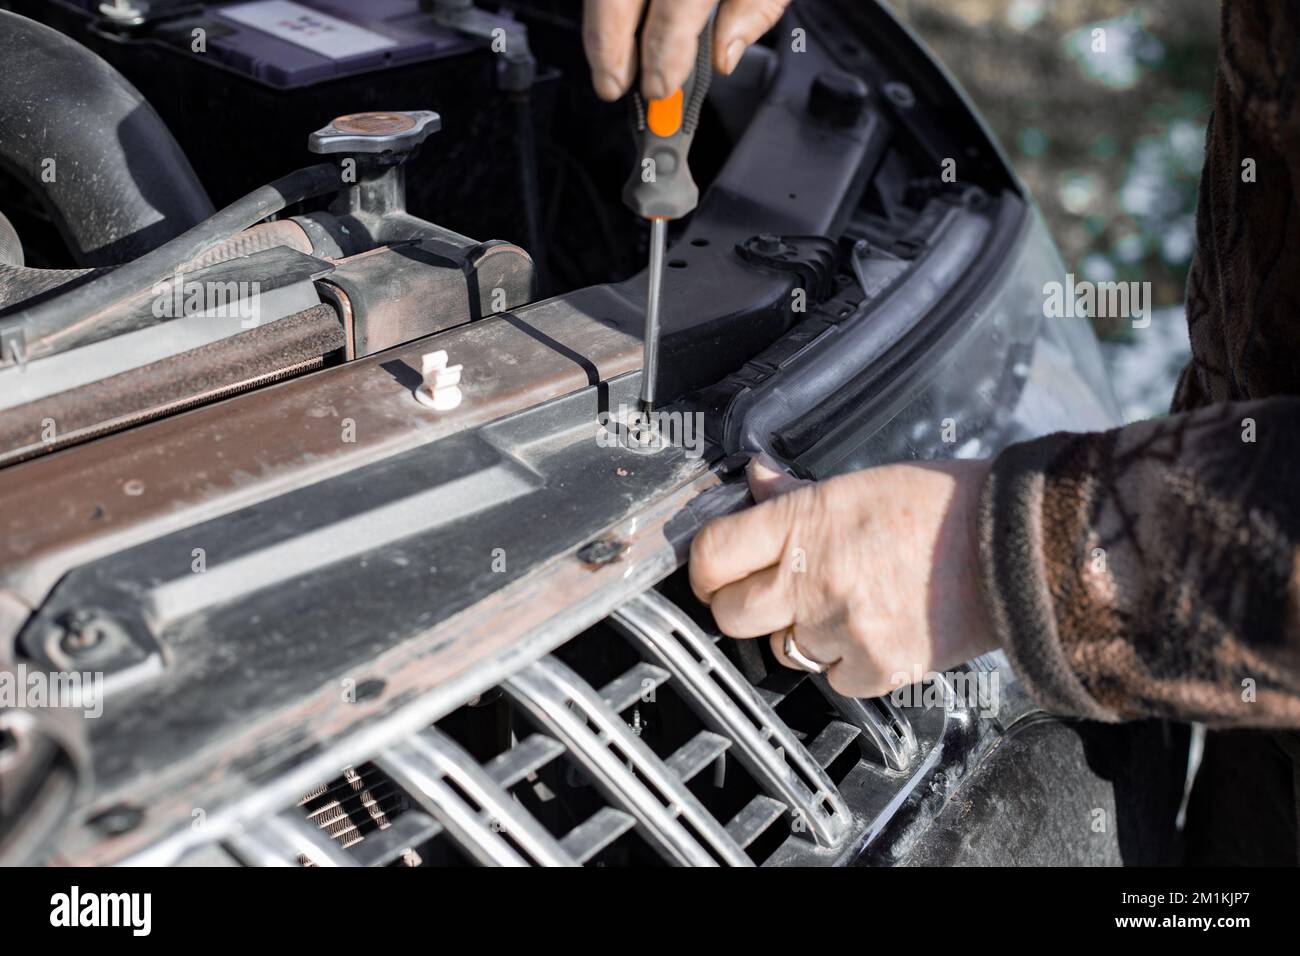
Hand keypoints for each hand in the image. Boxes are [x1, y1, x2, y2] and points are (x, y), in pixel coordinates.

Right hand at [584, 0, 791, 101]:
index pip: (675, 5)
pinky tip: (611, 22)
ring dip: (599, 25)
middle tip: (614, 86)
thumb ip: (755, 9)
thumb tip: (723, 56)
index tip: (659, 87)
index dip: (662, 53)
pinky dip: (602, 2)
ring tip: (609, 62)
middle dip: (609, 47)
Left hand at [689, 455, 998, 697]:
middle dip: (740, 605)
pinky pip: (831, 679)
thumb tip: (754, 479)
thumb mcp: (858, 483)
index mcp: (803, 523)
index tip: (712, 572)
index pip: (710, 555)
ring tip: (840, 604)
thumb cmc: (941, 506)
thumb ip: (796, 493)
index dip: (702, 567)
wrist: (1013, 549)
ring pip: (781, 650)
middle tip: (764, 593)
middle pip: (729, 614)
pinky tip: (872, 629)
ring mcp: (841, 627)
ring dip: (798, 632)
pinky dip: (845, 662)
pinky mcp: (875, 669)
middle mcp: (813, 578)